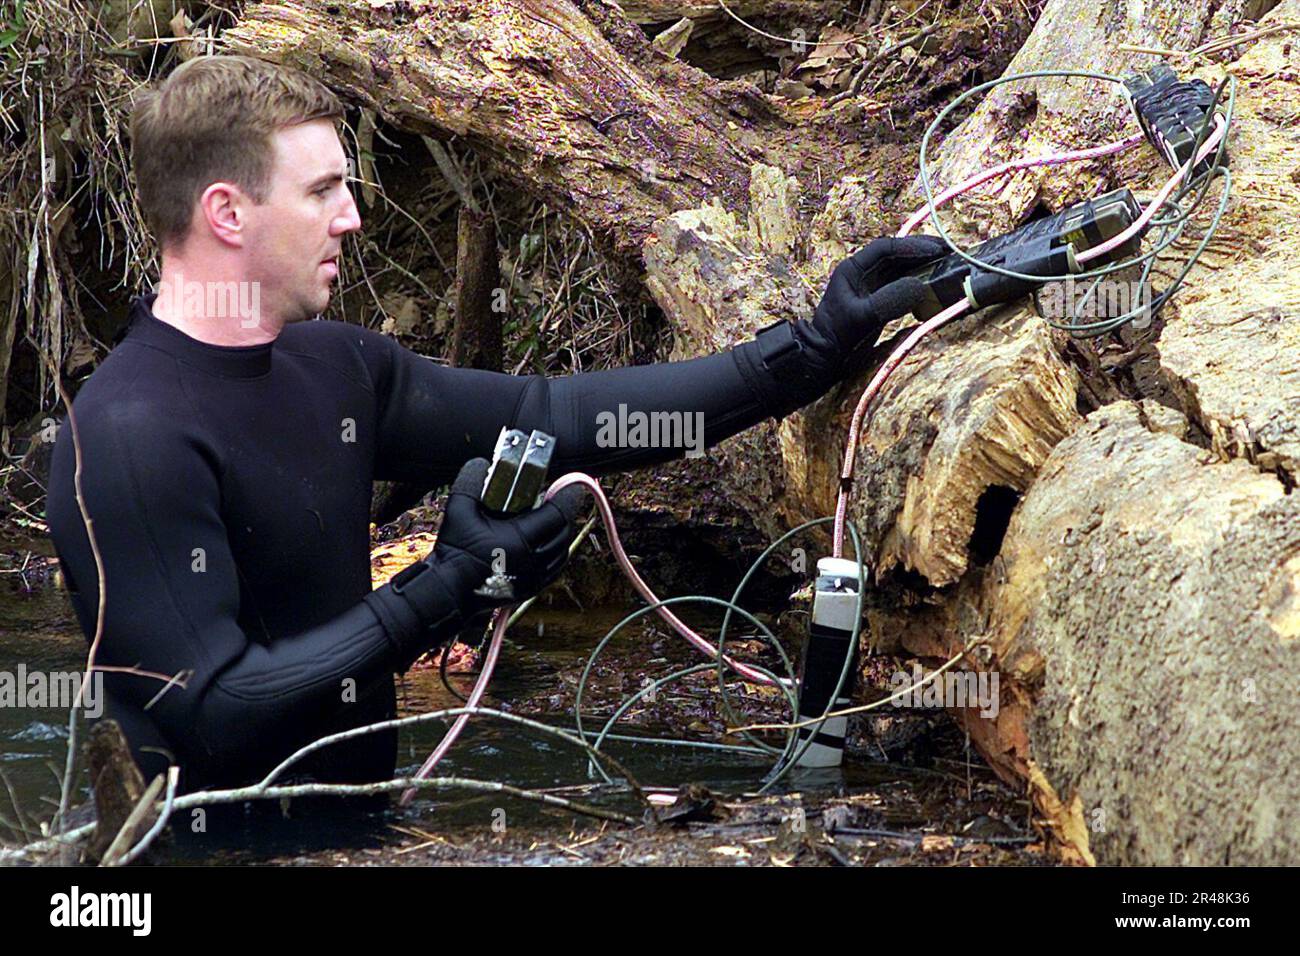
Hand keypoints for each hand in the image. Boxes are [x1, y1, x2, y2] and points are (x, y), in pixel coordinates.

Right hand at [432, 457, 588, 612]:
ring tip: (553, 521)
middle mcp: (533, 560)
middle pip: (563, 533)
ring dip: (561, 535)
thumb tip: (480, 463)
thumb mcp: (459, 511)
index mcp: (521, 540)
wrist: (448, 591)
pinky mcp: (529, 590)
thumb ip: (470, 483)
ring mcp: (533, 578)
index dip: (567, 498)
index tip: (571, 487)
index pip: (557, 515)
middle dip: (565, 514)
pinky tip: (547, 546)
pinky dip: (556, 555)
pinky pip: (554, 570)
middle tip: (558, 501)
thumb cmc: (454, 552)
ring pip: (562, 553)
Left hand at [811, 235, 950, 353]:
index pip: (885, 248)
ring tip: (947, 263)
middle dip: (922, 251)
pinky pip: (902, 284)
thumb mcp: (862, 317)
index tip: (934, 250)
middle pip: (896, 254)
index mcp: (853, 269)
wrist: (825, 356)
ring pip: (901, 268)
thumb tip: (919, 286)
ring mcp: (872, 286)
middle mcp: (863, 272)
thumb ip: (888, 300)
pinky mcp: (880, 299)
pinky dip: (919, 282)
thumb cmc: (836, 335)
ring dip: (923, 265)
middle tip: (948, 250)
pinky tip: (934, 284)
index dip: (911, 246)